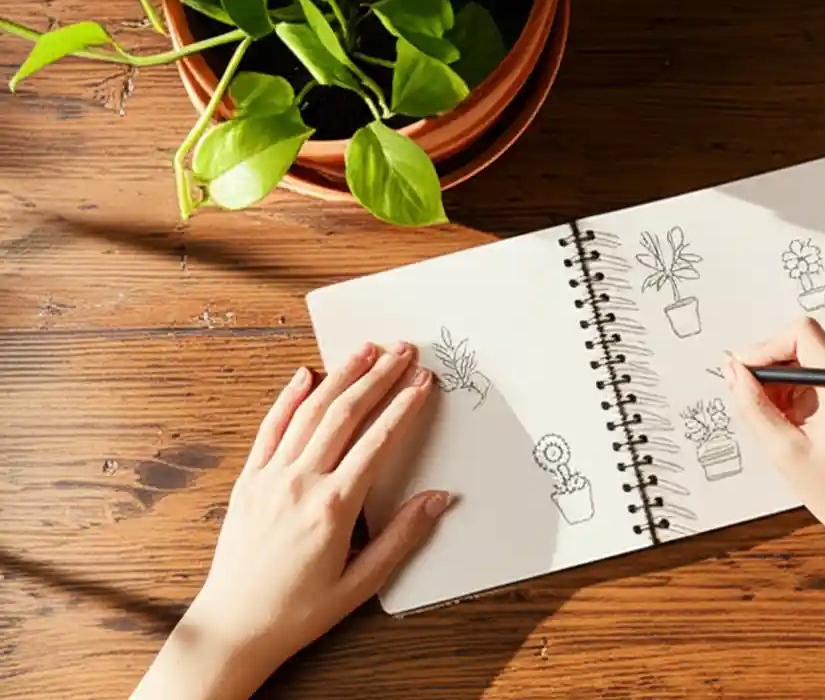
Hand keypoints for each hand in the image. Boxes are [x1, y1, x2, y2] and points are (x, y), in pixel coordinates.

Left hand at [134, 342, 451, 699]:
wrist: (234, 626)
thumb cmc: (298, 611)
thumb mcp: (361, 582)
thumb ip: (402, 536)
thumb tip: (438, 499)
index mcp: (333, 507)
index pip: (377, 441)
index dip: (403, 406)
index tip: (422, 382)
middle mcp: (300, 484)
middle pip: (345, 414)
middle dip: (378, 376)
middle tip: (403, 350)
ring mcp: (270, 478)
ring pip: (309, 412)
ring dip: (340, 376)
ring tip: (365, 350)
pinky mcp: (248, 481)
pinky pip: (270, 428)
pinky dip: (288, 397)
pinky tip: (305, 375)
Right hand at [723, 317, 824, 549]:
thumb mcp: (785, 452)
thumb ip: (753, 406)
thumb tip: (734, 373)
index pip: (802, 334)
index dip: (766, 347)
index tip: (745, 370)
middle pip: (809, 348)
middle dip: (775, 371)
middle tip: (754, 402)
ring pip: (818, 365)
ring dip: (790, 386)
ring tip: (779, 424)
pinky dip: (808, 396)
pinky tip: (799, 428)